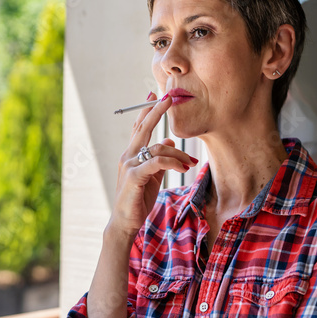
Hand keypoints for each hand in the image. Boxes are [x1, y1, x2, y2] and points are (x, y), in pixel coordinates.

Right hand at [109, 91, 197, 237]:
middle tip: (169, 98)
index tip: (154, 96)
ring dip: (178, 153)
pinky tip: (182, 167)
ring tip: (190, 162)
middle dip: (156, 111)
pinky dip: (172, 161)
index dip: (146, 111)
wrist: (125, 222)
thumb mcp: (152, 177)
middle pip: (143, 128)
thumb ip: (160, 159)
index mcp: (131, 155)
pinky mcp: (134, 177)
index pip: (139, 128)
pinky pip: (156, 162)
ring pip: (158, 147)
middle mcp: (127, 156)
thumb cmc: (138, 200)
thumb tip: (171, 141)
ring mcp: (129, 166)